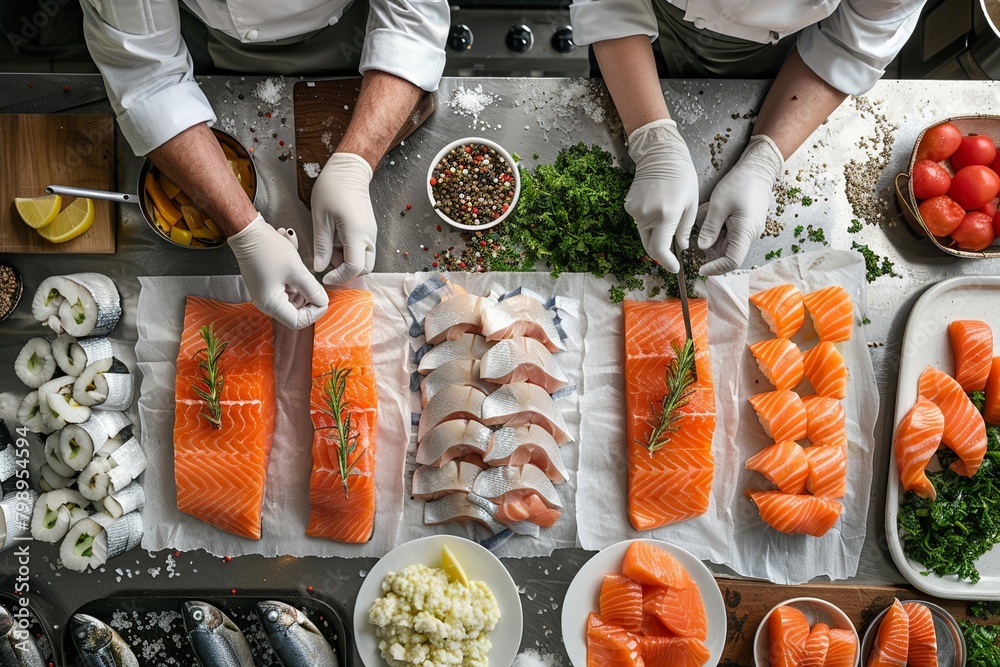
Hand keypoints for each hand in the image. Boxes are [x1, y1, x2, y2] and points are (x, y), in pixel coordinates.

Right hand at [228, 214, 328, 328]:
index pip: (298, 322)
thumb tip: (322, 301)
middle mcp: (267, 302)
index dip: (314, 313)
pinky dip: (293, 274)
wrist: (248, 231)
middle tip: (313, 280)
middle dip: (308, 295)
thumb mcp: (296, 270)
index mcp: (271, 304)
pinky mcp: (268, 283)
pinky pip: (287, 285)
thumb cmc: (267, 249)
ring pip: (293, 296)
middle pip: (296, 310)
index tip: (322, 299)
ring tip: (299, 265)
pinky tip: (292, 259)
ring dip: (301, 282)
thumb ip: (312, 289)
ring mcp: (266, 292)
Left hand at [312, 152, 377, 284]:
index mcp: (356, 234)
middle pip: (365, 268)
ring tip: (330, 247)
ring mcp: (371, 233)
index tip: (325, 277)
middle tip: (328, 263)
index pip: (354, 268)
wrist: (349, 169)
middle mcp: (369, 236)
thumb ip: (322, 246)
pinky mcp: (369, 229)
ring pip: (365, 259)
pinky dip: (350, 252)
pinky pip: (363, 249)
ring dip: (348, 261)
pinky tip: (336, 240)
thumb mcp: (321, 218)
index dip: (339, 277)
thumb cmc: (332, 188)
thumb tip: (320, 268)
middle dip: (346, 271)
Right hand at [624, 119, 698, 272]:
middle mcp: (647, 215)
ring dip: (655, 235)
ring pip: (644, 234)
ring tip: (667, 220)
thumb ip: (685, 229)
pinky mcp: (629, 206)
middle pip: (649, 246)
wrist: (661, 155)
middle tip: (672, 255)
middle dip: (661, 253)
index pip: (660, 250)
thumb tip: (681, 247)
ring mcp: (635, 211)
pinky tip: (657, 209)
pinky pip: (639, 222)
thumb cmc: (682, 177)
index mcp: (666, 216)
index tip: (674, 268)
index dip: (666, 263)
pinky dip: (648, 223)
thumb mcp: (691, 204)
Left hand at [698, 134, 783, 275]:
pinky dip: (716, 225)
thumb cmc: (740, 183)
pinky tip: (712, 211)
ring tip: (708, 211)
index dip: (715, 268)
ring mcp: (747, 231)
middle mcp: (749, 235)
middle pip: (725, 252)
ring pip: (723, 242)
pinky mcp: (743, 225)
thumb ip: (710, 228)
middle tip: (701, 223)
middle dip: (709, 243)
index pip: (732, 261)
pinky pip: (726, 232)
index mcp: (745, 232)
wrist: (757, 169)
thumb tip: (701, 248)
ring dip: (711, 232)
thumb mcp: (719, 204)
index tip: (699, 269)